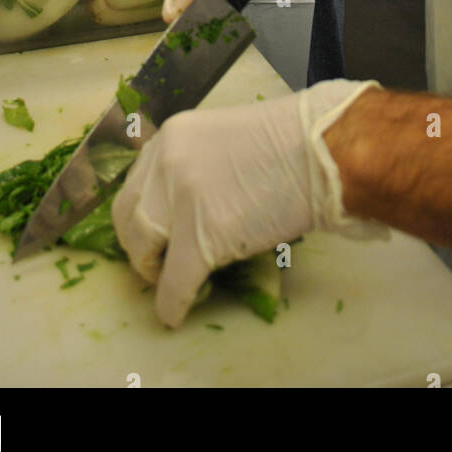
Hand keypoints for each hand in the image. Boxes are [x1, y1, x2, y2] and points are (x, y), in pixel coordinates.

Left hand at [111, 80, 385, 326]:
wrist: (321, 151)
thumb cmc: (290, 140)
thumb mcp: (225, 137)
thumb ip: (197, 163)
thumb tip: (190, 203)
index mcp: (171, 136)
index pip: (137, 181)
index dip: (142, 211)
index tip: (152, 230)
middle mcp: (165, 163)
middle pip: (129, 214)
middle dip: (138, 243)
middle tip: (155, 259)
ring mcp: (179, 201)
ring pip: (142, 247)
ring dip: (151, 270)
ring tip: (166, 281)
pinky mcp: (200, 239)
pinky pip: (174, 282)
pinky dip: (171, 303)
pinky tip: (175, 314)